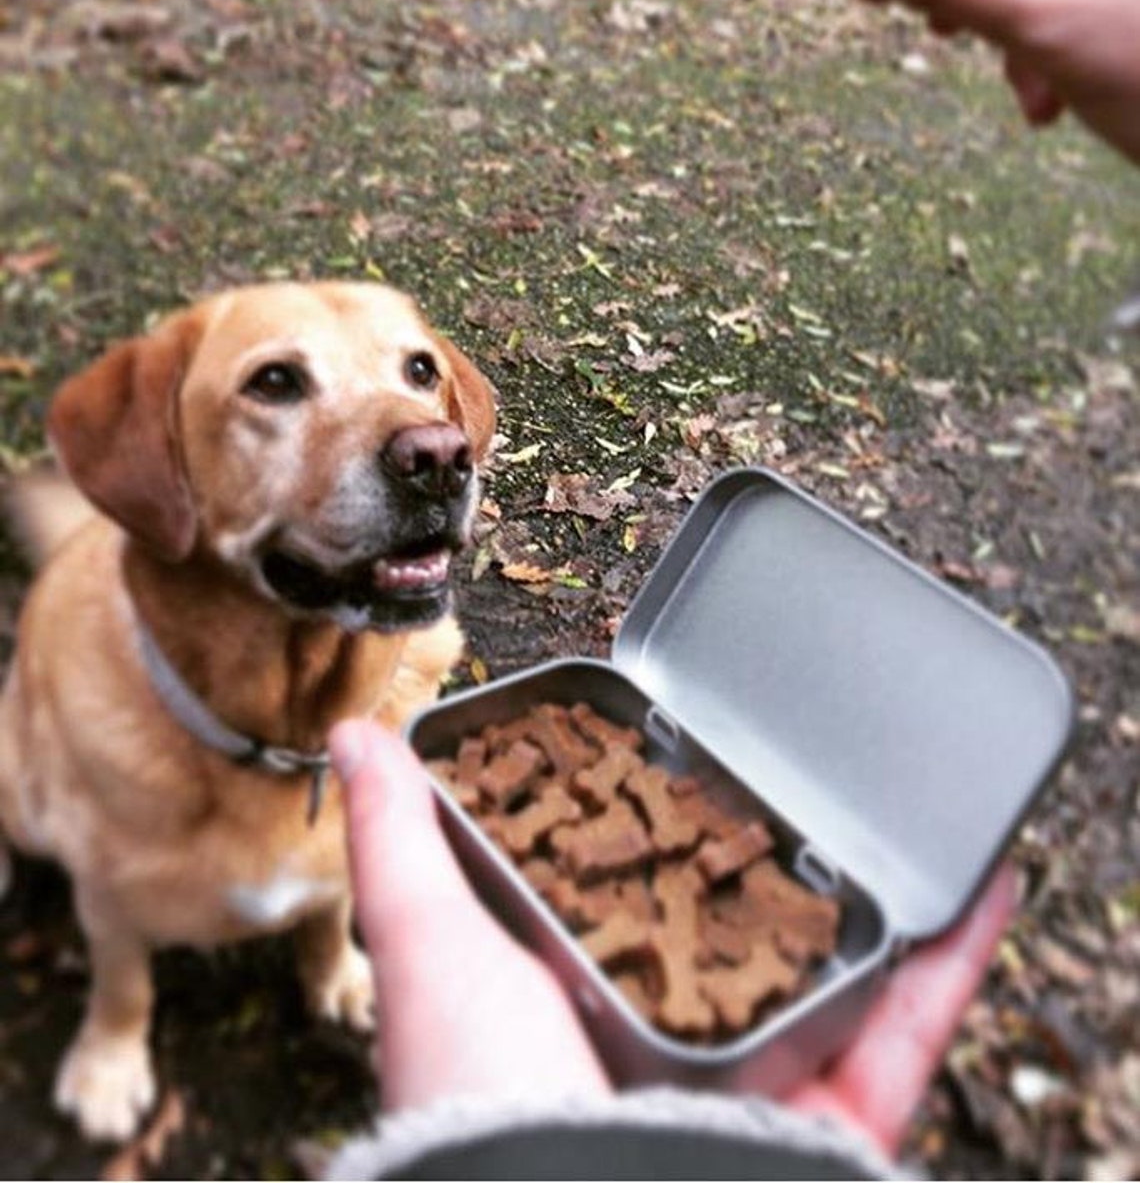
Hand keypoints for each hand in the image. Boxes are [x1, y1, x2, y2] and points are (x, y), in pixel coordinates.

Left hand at [331, 720, 1014, 1155]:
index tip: (677, 757)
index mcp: (568, 1005)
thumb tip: (355, 739)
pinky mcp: (826, 1125)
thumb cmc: (479, 1100)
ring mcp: (750, 1092)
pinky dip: (948, 959)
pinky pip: (905, 1031)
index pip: (619, 896)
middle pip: (739, 936)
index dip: (650, 828)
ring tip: (902, 813)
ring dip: (876, 898)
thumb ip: (398, 842)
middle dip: (775, 861)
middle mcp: (660, 1051)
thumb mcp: (428, 948)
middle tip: (804, 779)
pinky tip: (978, 879)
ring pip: (832, 978)